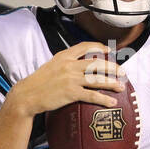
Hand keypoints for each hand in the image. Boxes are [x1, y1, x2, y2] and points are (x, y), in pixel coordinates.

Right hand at [6, 42, 121, 116]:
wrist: (27, 95)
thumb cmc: (38, 82)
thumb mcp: (51, 66)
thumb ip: (65, 63)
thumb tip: (78, 65)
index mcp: (64, 56)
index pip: (85, 46)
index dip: (99, 47)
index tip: (108, 50)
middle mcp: (69, 65)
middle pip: (97, 63)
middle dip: (112, 67)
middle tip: (122, 72)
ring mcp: (71, 79)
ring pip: (98, 79)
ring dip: (112, 83)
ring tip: (121, 86)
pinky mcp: (71, 93)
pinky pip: (92, 95)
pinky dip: (104, 99)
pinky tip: (111, 102)